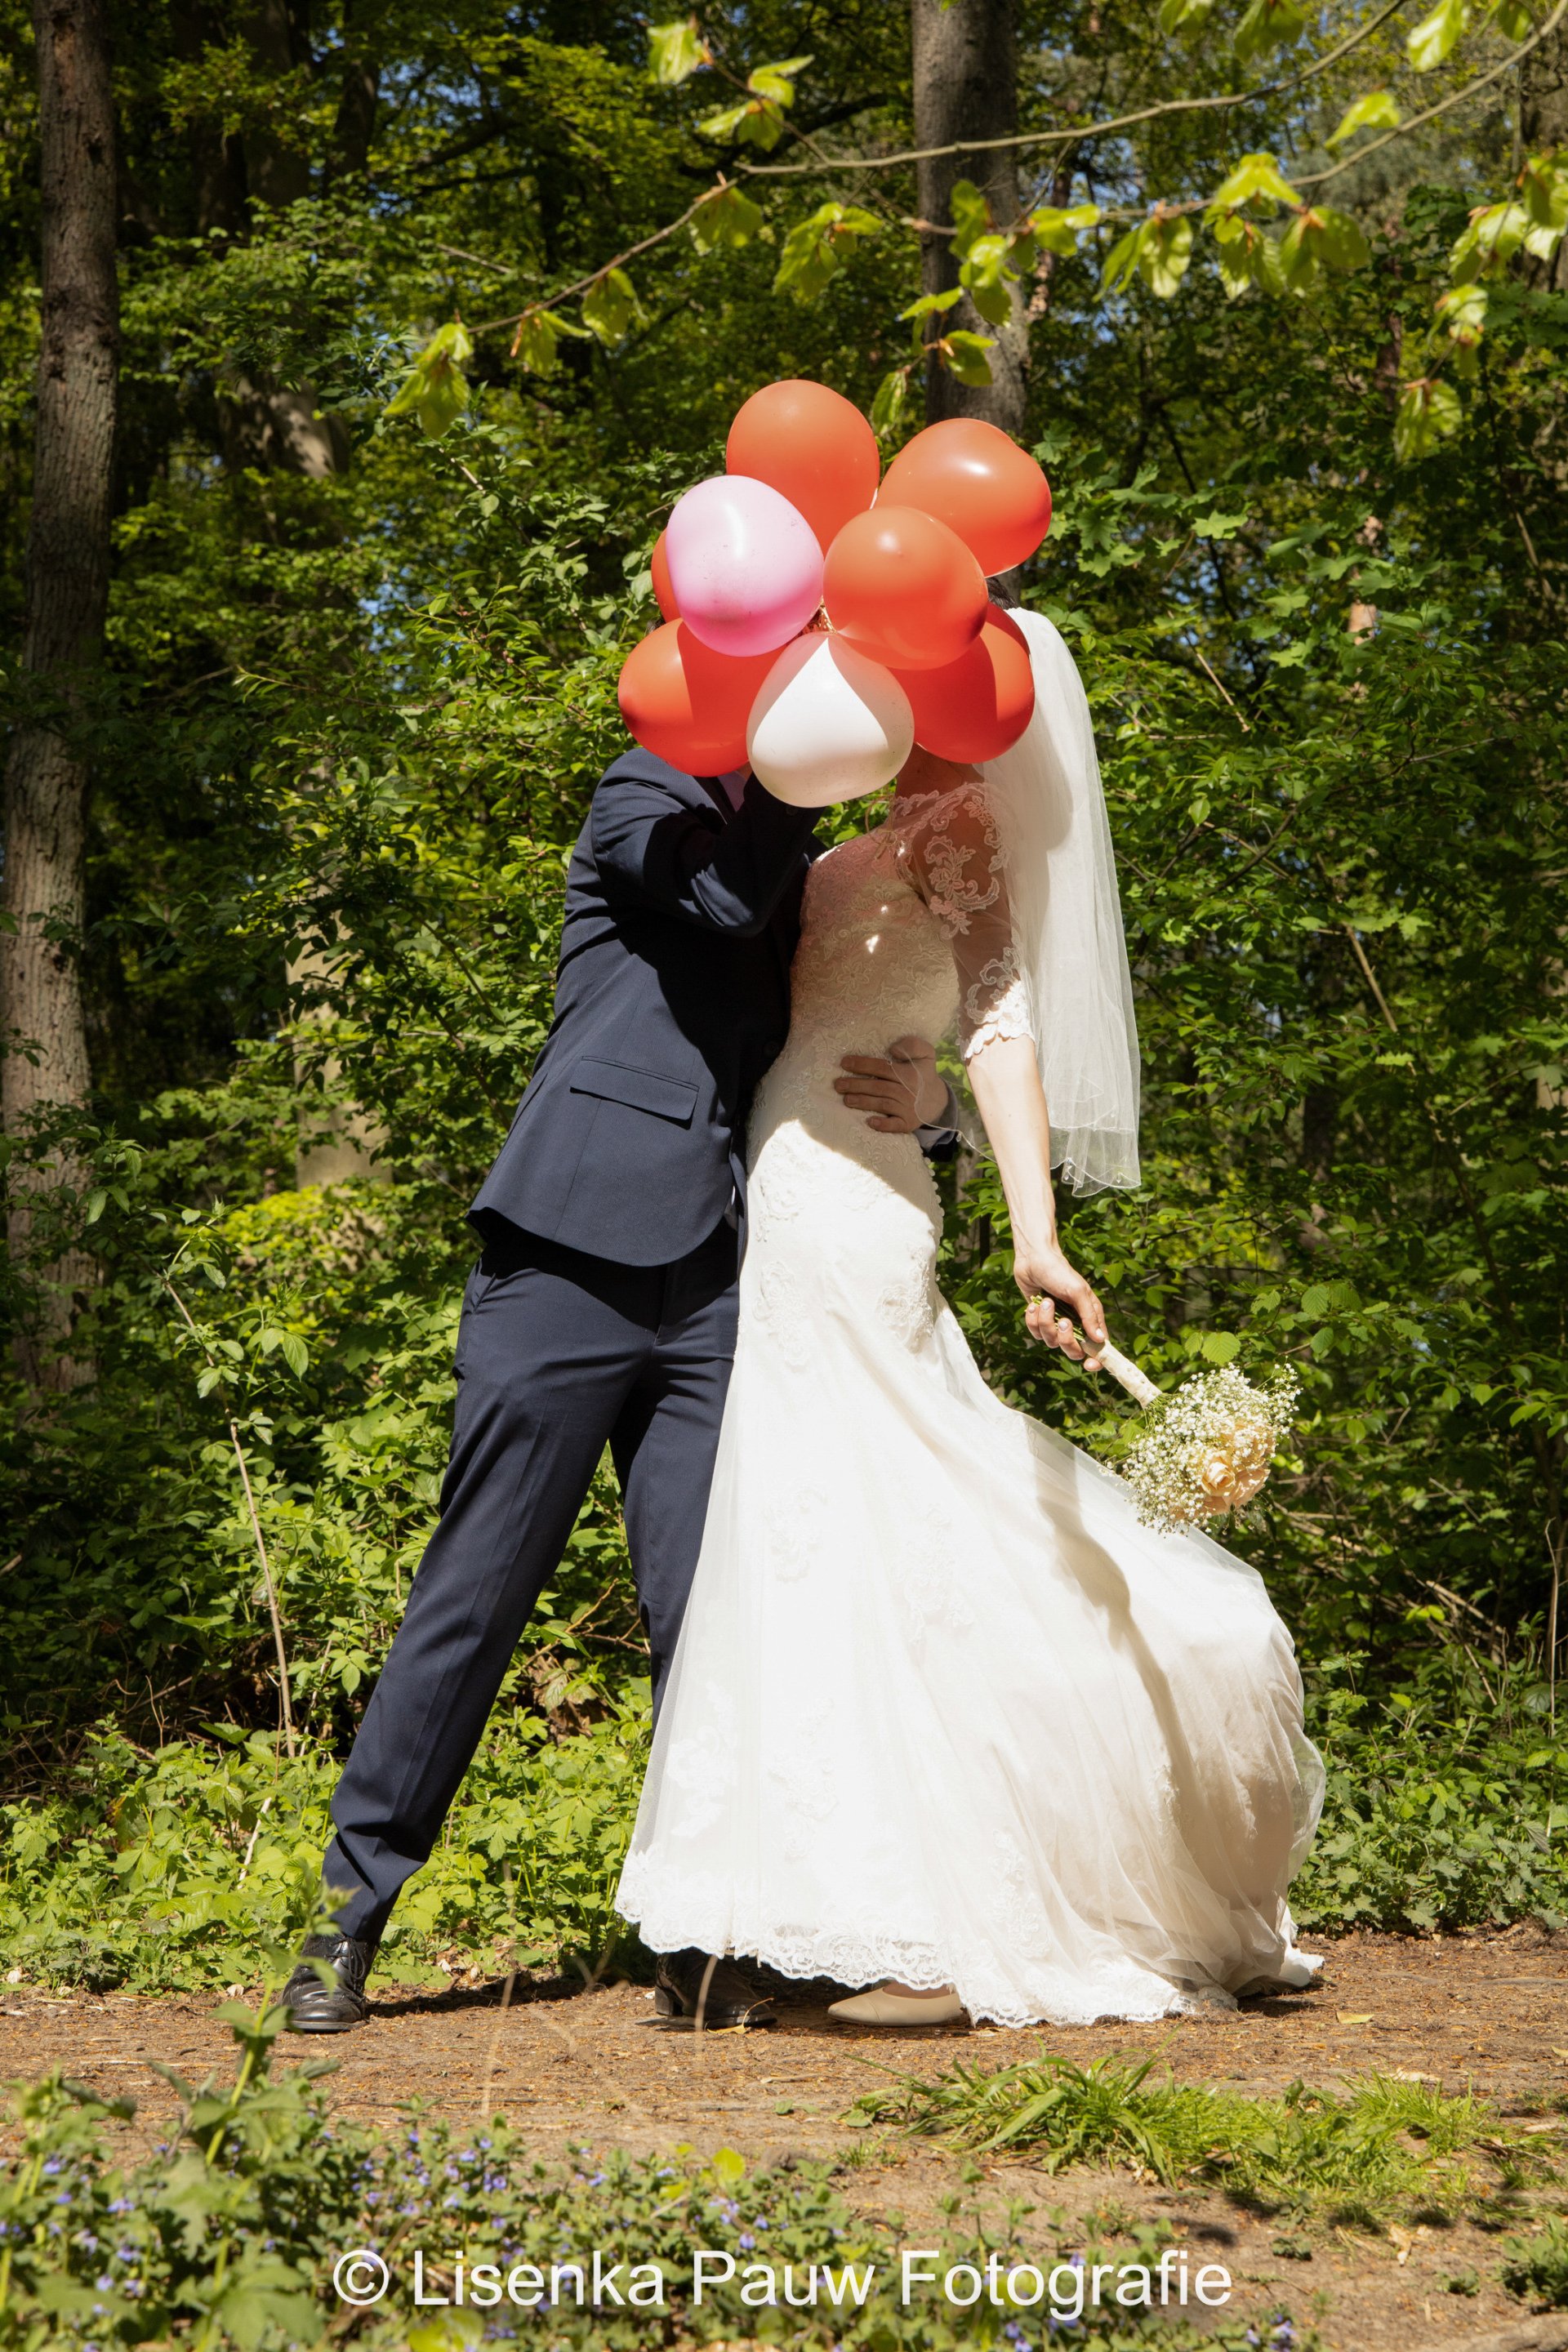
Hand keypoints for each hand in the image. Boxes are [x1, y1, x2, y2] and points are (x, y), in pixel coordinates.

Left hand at [834, 1034, 950, 1132]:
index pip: (882, 1067)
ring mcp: (907, 1109)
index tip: (844, 1063)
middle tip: (838, 1085)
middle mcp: (907, 1091)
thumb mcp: (926, 1053)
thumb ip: (913, 1045)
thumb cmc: (923, 1074)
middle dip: (857, 1085)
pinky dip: (883, 1125)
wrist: (937, 1100)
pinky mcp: (907, 1123)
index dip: (863, 1065)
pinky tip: (870, 1122)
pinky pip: (895, 1125)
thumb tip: (893, 1049)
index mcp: (908, 1073)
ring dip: (864, 1102)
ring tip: (846, 1100)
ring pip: (882, 1104)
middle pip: (878, 1087)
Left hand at [1013, 1242, 1106, 1367]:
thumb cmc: (1059, 1272)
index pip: (1098, 1347)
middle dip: (1065, 1339)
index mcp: (1090, 1317)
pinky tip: (1033, 1304)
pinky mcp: (1039, 1320)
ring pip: (1051, 1341)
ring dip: (1046, 1322)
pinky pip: (1035, 1332)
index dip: (1096, 1360)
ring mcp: (1056, 1322)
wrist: (1033, 1259)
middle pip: (1073, 1351)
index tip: (1089, 1365)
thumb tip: (1101, 1340)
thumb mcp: (1077, 1291)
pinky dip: (1033, 1319)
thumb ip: (1089, 1316)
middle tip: (1062, 1321)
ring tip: (1045, 1302)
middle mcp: (1075, 1323)